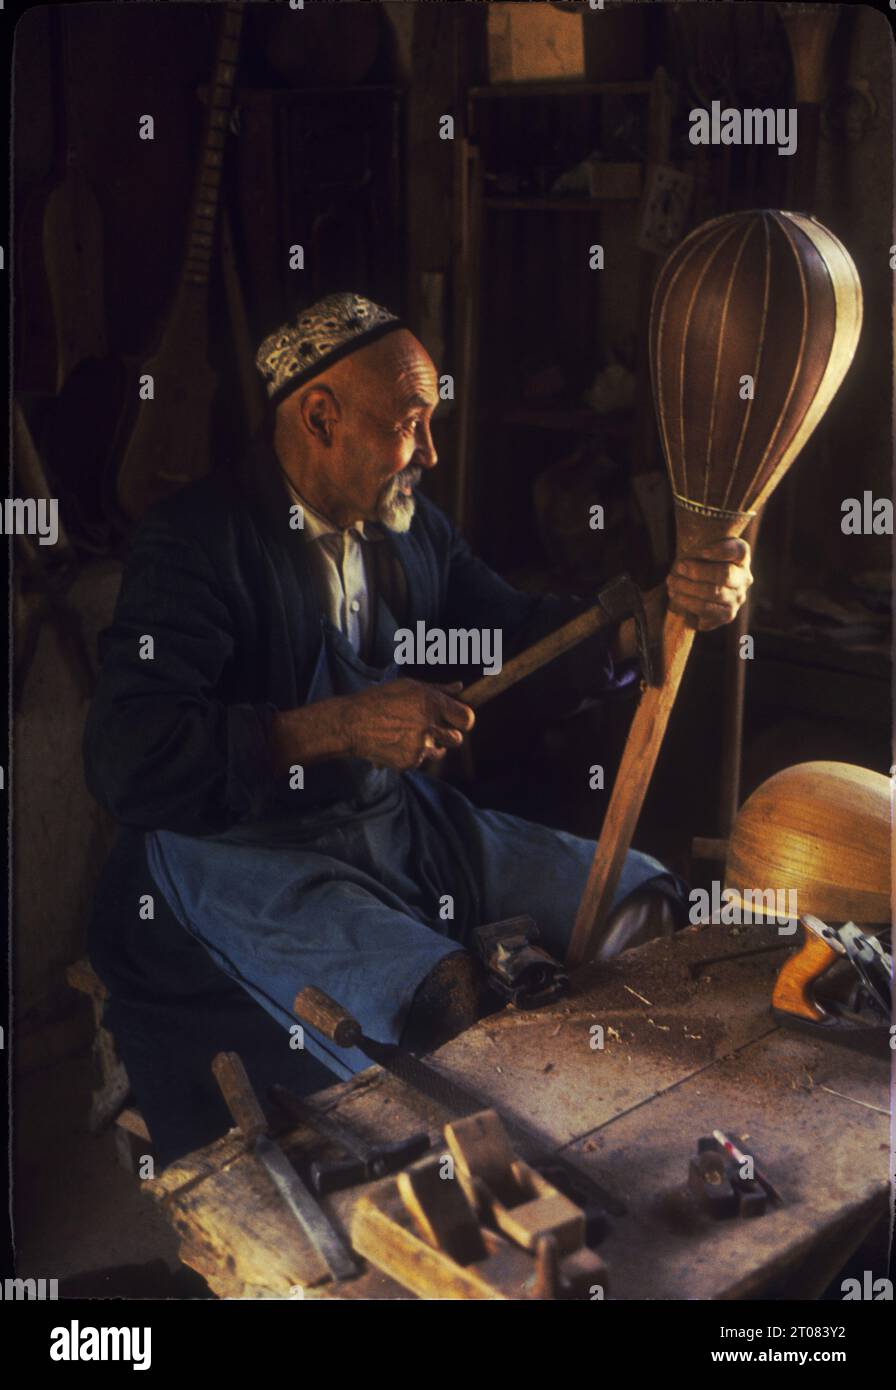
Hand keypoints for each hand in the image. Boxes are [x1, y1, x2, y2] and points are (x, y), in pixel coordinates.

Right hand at [347, 679, 474, 770]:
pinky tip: (395, 743)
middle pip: (457, 739)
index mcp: (432, 704)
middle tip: (430, 729)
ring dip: (429, 746)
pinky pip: (420, 761)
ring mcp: (420, 747)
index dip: (464, 720)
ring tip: (407, 735)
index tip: (457, 721)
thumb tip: (459, 687)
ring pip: (439, 752)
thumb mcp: (408, 687)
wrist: (352, 724)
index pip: (467, 718)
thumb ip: (438, 689)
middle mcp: (430, 727)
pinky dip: (411, 754)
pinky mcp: (410, 762)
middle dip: (448, 736)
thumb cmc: (379, 699)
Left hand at [666, 538, 752, 631]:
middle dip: (698, 571)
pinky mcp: (727, 615)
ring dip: (689, 588)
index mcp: (741, 557)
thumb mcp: (700, 548)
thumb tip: (687, 564)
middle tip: (678, 567)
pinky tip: (676, 596)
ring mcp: (738, 598)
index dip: (720, 551)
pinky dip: (689, 603)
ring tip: (672, 583)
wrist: (696, 586)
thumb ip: (699, 548)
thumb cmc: (697, 562)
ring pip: (715, 594)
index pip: (738, 551)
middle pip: (725, 574)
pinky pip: (708, 611)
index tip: (701, 551)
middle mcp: (744, 578)